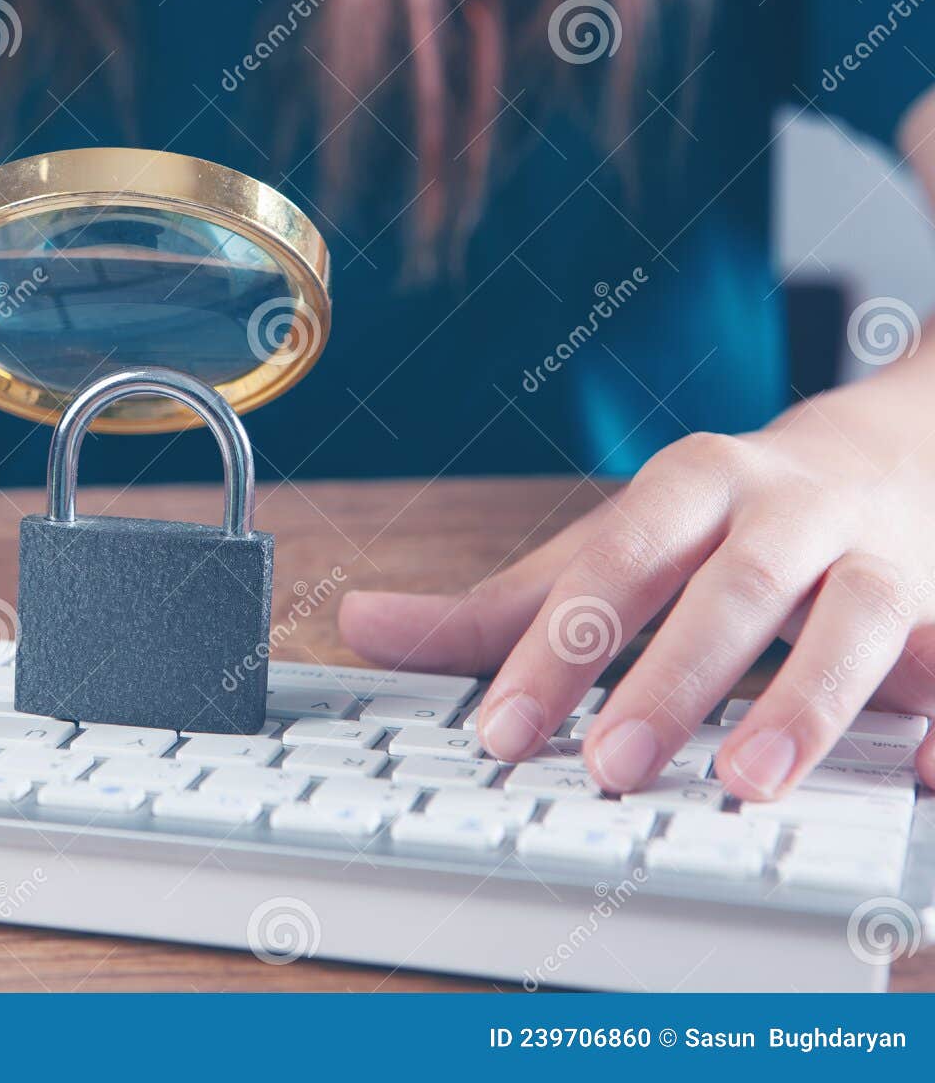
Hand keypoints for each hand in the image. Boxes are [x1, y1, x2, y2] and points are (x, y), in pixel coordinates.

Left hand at [340, 388, 934, 798]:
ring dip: (806, 701)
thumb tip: (359, 625)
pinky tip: (927, 773)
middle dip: (670, 677)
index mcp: (691, 488)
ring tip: (746, 782)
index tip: (502, 731)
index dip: (556, 648)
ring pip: (852, 619)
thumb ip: (502, 605)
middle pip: (730, 588)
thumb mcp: (616, 547)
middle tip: (609, 766)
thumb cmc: (729, 522)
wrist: (896, 457)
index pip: (613, 564)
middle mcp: (786, 512)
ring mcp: (878, 557)